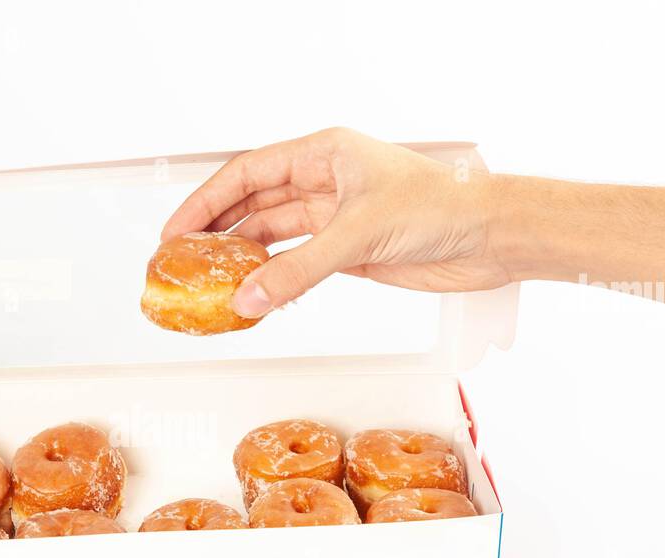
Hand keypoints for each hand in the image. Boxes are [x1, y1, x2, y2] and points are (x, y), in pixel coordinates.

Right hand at [161, 127, 512, 317]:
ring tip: (209, 283)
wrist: (488, 237)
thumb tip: (249, 297)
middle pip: (253, 203)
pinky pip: (296, 264)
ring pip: (272, 235)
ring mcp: (333, 217)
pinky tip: (254, 295)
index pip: (248, 172)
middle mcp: (325, 181)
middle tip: (181, 261)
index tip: (177, 229)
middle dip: (216, 231)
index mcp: (324, 153)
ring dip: (243, 259)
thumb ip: (299, 270)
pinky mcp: (347, 250)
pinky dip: (273, 279)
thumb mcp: (359, 234)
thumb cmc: (441, 207)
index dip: (206, 200)